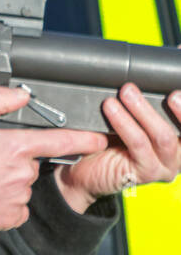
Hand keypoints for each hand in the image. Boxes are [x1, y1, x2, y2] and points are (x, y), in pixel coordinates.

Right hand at [0, 86, 108, 239]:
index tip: (99, 138)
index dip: (85, 138)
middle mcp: (22, 174)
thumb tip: (19, 95)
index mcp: (14, 148)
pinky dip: (3, 197)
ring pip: (22, 181)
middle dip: (13, 155)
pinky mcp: (11, 217)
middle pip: (30, 159)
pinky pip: (15, 203)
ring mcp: (18, 198)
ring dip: (6, 176)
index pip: (61, 140)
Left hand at [55, 83, 180, 212]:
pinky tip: (111, 108)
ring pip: (163, 136)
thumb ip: (146, 105)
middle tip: (166, 91)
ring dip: (143, 110)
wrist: (84, 170)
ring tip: (126, 92)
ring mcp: (163, 167)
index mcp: (179, 141)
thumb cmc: (109, 141)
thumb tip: (141, 81)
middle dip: (180, 108)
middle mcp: (177, 156)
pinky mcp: (145, 173)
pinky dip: (124, 123)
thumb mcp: (133, 119)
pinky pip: (138, 144)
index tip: (179, 91)